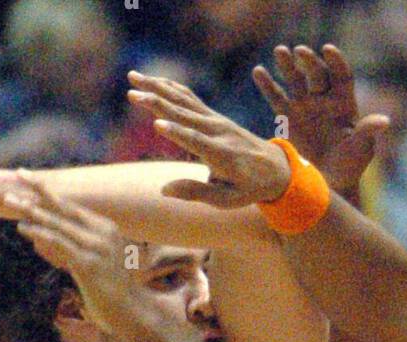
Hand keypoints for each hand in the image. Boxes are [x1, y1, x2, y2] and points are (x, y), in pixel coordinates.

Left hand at [7, 175, 146, 334]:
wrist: (132, 314)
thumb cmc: (113, 294)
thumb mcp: (93, 266)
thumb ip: (70, 251)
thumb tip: (43, 246)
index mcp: (106, 229)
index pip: (71, 205)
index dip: (49, 191)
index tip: (30, 178)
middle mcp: (102, 232)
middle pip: (63, 206)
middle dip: (38, 189)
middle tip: (17, 173)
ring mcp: (96, 246)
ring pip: (58, 222)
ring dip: (31, 209)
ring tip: (9, 200)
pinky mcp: (88, 263)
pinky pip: (59, 242)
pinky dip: (39, 233)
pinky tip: (22, 227)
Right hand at [126, 72, 291, 208]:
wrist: (274, 167)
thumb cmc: (248, 189)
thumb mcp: (226, 200)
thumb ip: (196, 192)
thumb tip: (164, 189)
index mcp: (222, 156)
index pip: (196, 142)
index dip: (177, 134)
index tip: (157, 124)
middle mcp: (218, 133)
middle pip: (184, 116)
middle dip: (158, 104)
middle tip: (132, 93)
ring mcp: (215, 121)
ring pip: (183, 101)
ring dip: (157, 88)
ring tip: (133, 77)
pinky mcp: (213, 116)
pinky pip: (189, 98)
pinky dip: (171, 88)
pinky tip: (154, 80)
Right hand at [252, 44, 387, 197]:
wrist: (325, 184)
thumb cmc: (349, 167)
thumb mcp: (361, 150)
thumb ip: (368, 132)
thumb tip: (384, 121)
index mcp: (344, 102)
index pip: (341, 75)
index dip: (335, 62)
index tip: (328, 50)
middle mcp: (323, 99)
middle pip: (316, 73)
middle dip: (309, 61)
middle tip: (299, 52)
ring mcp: (304, 106)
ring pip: (295, 79)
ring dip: (287, 64)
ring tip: (280, 51)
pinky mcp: (287, 117)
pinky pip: (276, 97)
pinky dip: (267, 84)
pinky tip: (258, 71)